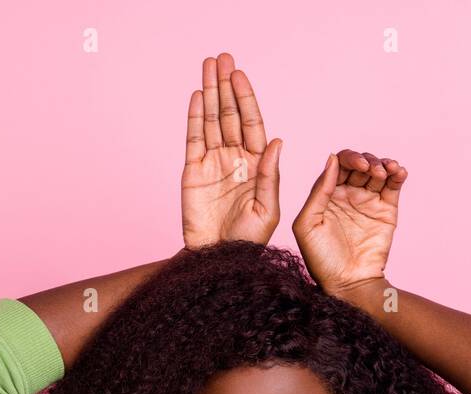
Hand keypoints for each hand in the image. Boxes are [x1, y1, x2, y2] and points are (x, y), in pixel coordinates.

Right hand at [182, 53, 281, 248]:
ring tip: (208, 66)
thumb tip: (278, 140)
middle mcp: (235, 159)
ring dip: (209, 93)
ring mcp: (213, 163)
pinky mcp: (193, 172)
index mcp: (257, 165)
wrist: (219, 259)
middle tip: (222, 57)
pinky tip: (195, 96)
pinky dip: (193, 116)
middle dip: (226, 86)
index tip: (239, 74)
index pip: (251, 123)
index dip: (245, 98)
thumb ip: (270, 175)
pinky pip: (193, 139)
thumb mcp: (267, 209)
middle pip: (229, 114)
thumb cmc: (248, 241)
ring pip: (210, 120)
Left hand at [292, 149, 406, 298]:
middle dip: (367, 161)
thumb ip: (318, 191)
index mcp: (327, 195)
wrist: (348, 284)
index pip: (339, 165)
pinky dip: (398, 174)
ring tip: (386, 171)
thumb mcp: (307, 224)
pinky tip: (399, 171)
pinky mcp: (387, 211)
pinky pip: (393, 186)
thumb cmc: (321, 260)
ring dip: (383, 165)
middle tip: (371, 170)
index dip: (348, 159)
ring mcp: (368, 201)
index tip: (357, 166)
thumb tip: (332, 160)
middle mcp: (348, 194)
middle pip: (360, 164)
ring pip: (378, 171)